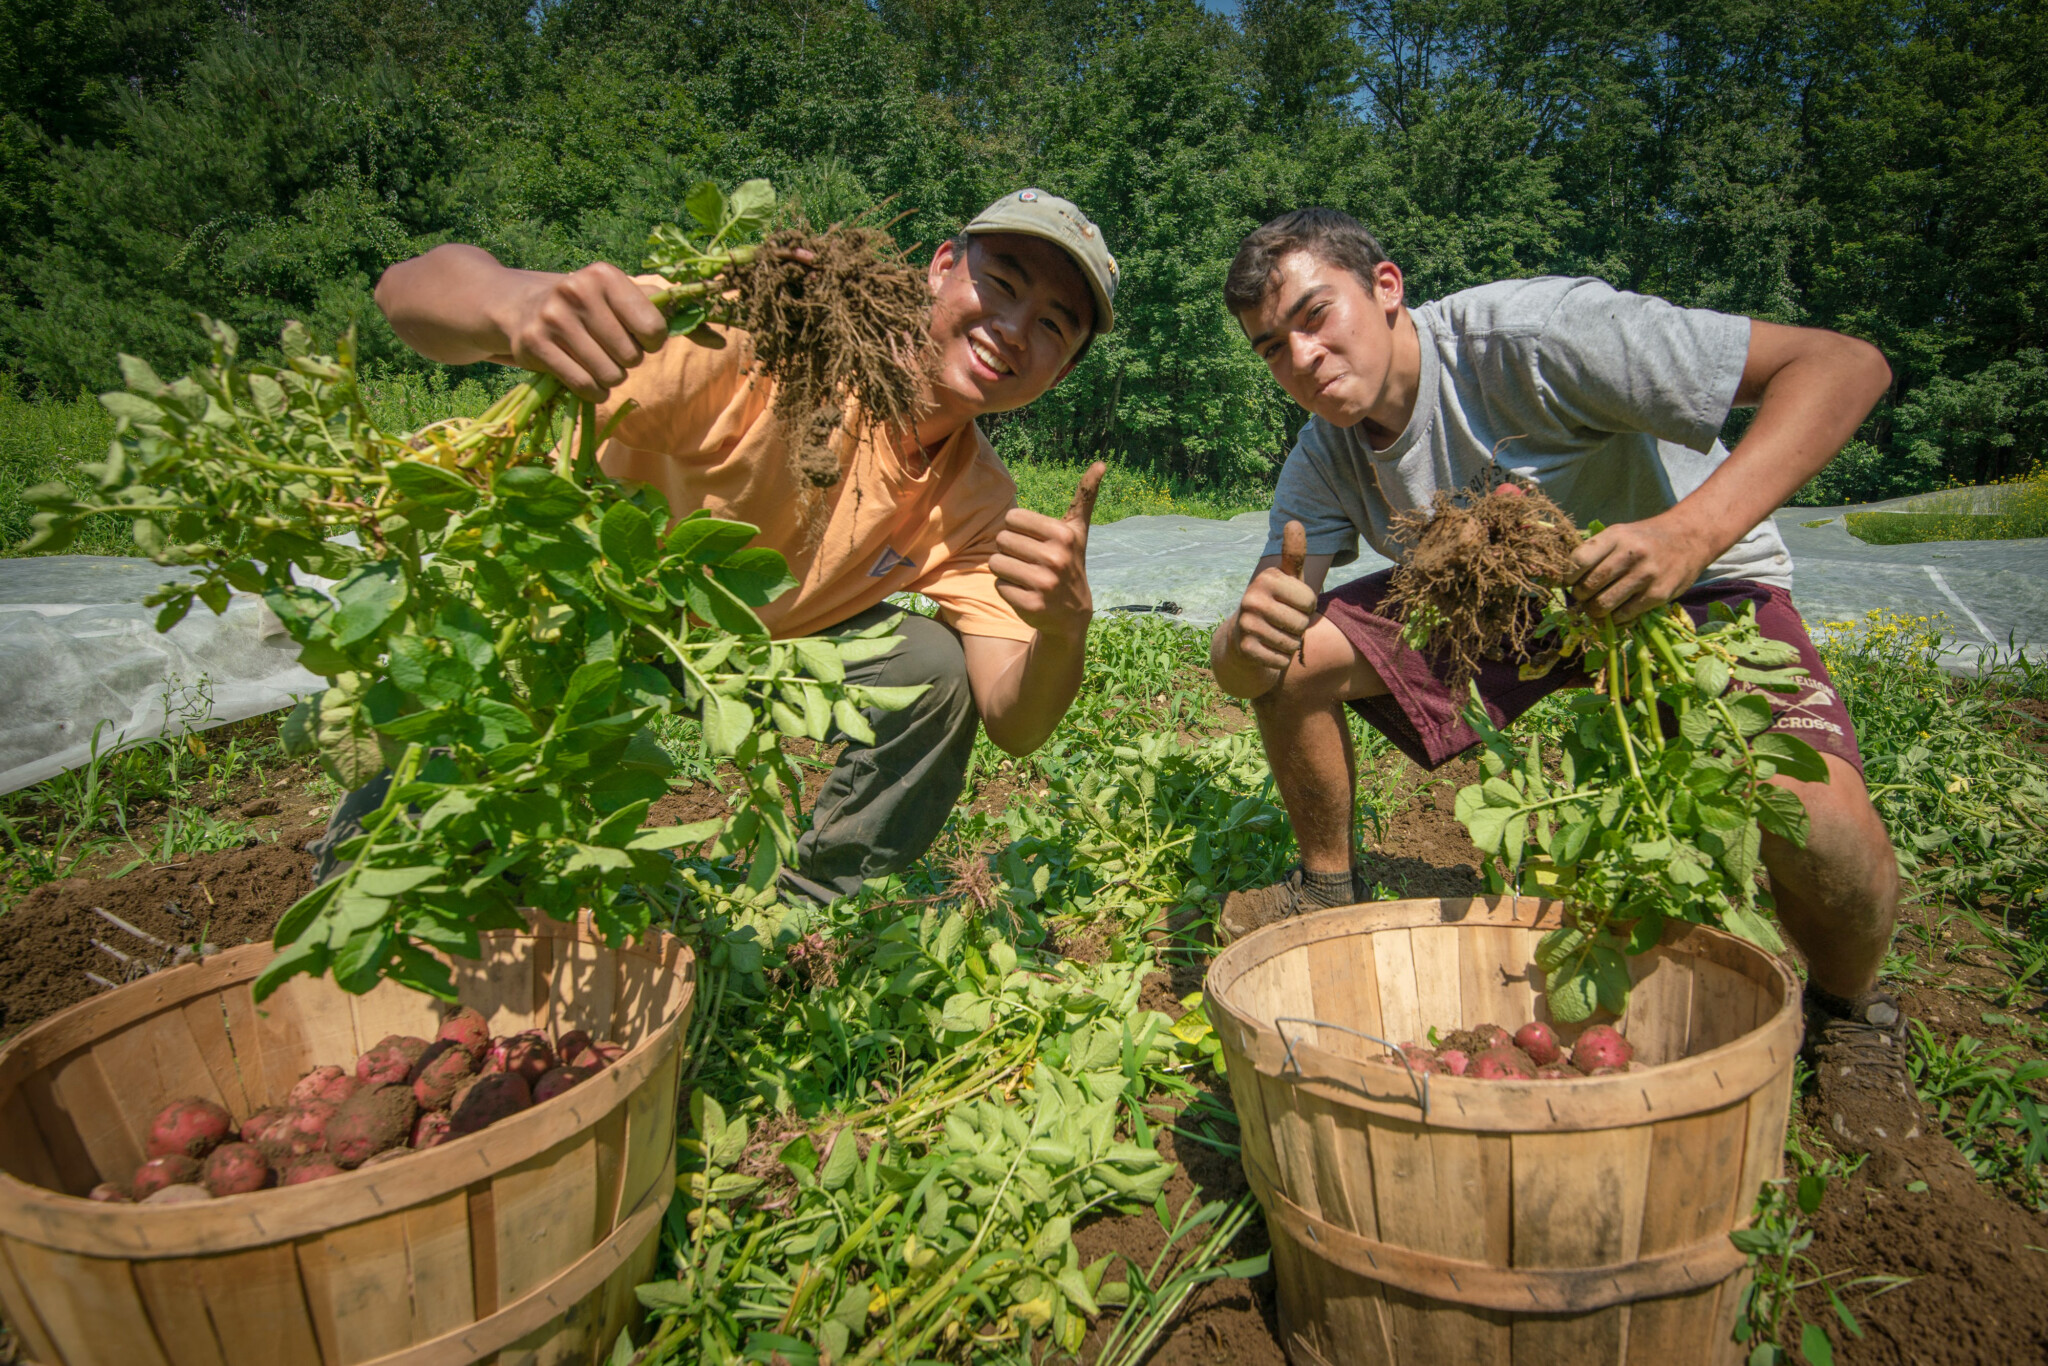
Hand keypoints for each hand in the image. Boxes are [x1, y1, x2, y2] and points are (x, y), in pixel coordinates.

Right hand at [492, 263, 670, 402]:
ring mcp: (553, 318)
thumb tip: (718, 341)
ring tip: (595, 359)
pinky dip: (593, 392)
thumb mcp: (627, 299)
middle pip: (632, 356)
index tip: (637, 335)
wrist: (522, 306)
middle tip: (607, 346)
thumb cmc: (590, 307)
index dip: (652, 341)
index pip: (654, 328)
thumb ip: (673, 318)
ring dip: (610, 377)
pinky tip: (586, 377)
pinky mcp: (534, 344)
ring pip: (610, 375)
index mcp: (605, 275)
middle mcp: (577, 291)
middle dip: (627, 359)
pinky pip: (585, 387)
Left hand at [991, 462, 1104, 639]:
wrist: (1071, 614)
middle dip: (1009, 550)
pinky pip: (998, 586)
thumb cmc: (1069, 562)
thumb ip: (1085, 496)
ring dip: (1005, 570)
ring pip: (995, 563)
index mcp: (1064, 535)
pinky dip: (1007, 590)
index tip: (1034, 542)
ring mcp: (1044, 583)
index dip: (1017, 530)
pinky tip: (1026, 593)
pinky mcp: (1031, 604)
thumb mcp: (1077, 531)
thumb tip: (1101, 463)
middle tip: (1029, 562)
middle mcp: (1056, 558)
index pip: (1012, 518)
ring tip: (1026, 576)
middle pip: (1001, 540)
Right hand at [1225, 521, 1317, 673]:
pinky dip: (1280, 659)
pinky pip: (1281, 660)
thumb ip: (1293, 553)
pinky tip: (1269, 649)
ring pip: (1292, 644)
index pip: (1309, 601)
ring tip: (1276, 634)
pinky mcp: (1245, 649)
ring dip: (1290, 643)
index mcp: (1265, 579)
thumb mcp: (1287, 578)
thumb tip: (1294, 521)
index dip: (1307, 607)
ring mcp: (1246, 625)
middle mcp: (1251, 599)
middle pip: (1302, 623)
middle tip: (1284, 622)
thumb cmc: (1276, 603)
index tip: (1292, 604)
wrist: (1244, 636)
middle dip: (1299, 627)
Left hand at [1567, 514, 1712, 621]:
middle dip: (1580, 597)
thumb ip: (1597, 551)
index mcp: (1616, 536)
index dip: (1568, 576)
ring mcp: (1646, 575)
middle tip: (1583, 597)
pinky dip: (1614, 618)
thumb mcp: (1621, 533)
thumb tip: (1566, 579)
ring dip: (1594, 610)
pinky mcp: (1658, 594)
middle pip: (1589, 586)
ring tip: (1596, 607)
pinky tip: (1616, 611)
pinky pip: (1624, 614)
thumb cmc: (1645, 539)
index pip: (1579, 560)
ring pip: (1604, 604)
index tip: (1570, 582)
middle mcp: (1631, 554)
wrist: (1689, 537)